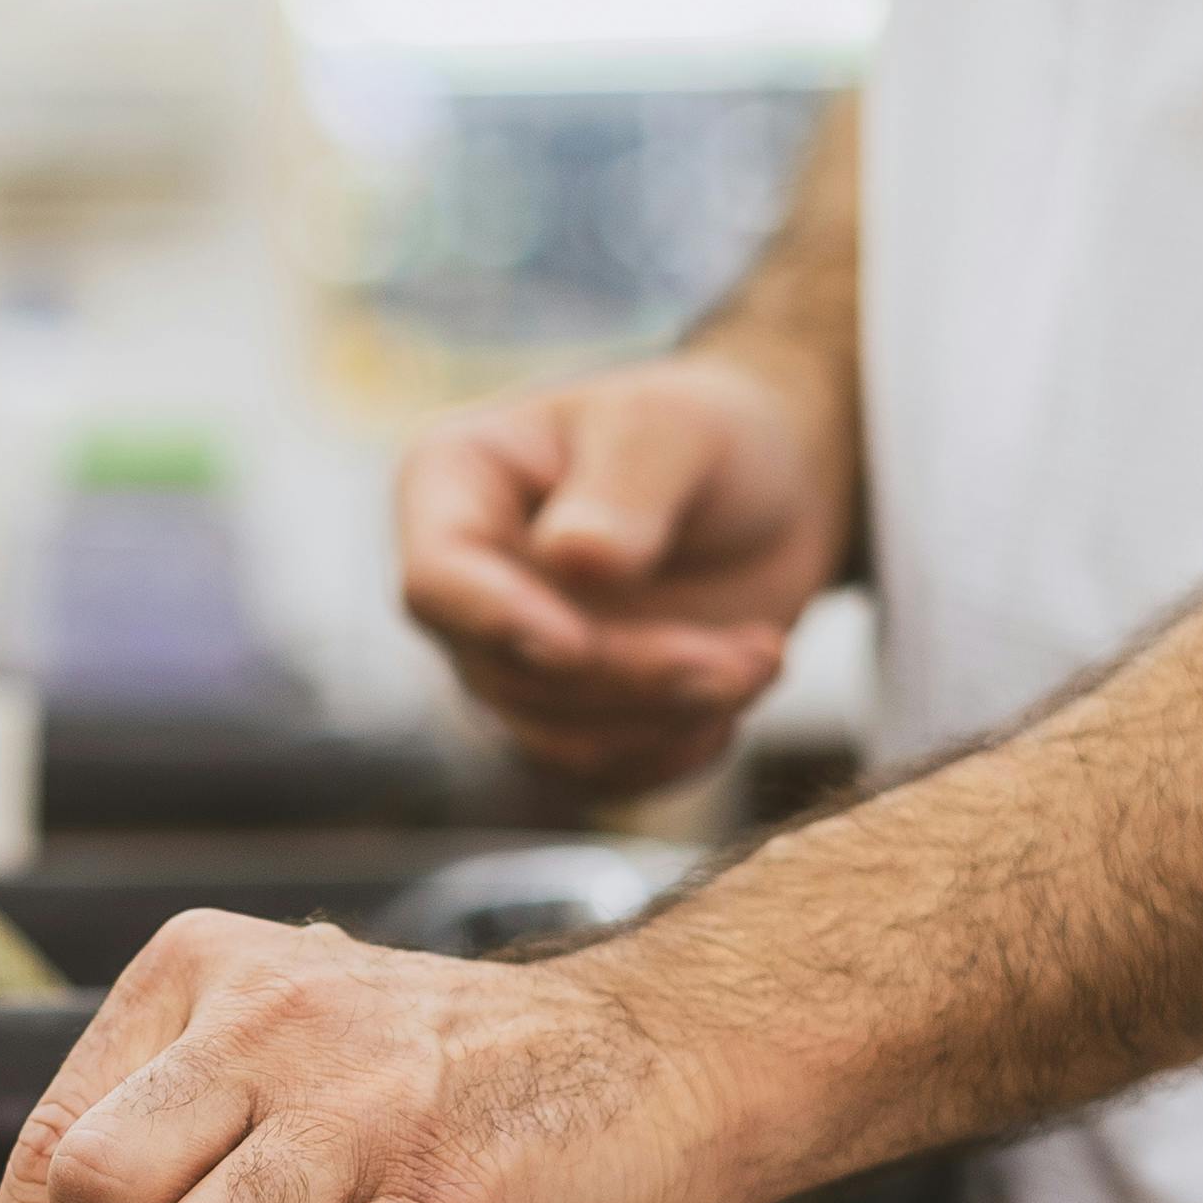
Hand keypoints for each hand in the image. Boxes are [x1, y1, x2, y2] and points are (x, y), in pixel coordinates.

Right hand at [397, 351, 851, 794]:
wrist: (766, 487)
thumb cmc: (705, 431)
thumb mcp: (676, 429)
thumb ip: (624, 488)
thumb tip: (574, 561)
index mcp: (454, 486)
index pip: (436, 583)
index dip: (497, 624)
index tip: (574, 644)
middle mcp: (467, 588)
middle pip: (512, 676)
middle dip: (634, 675)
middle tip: (752, 651)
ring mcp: (511, 660)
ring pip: (560, 739)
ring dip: (671, 716)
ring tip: (764, 656)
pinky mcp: (569, 716)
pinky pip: (605, 772)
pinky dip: (681, 748)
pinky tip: (742, 686)